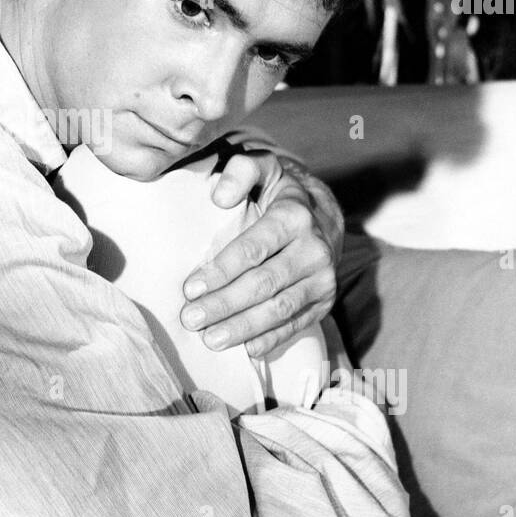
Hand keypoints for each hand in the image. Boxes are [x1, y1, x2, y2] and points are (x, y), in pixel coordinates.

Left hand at [180, 148, 341, 358]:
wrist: (325, 215)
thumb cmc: (279, 193)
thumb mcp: (263, 168)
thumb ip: (241, 171)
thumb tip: (220, 196)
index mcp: (294, 217)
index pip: (254, 249)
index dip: (221, 270)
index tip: (190, 288)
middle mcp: (314, 250)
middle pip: (265, 283)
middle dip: (225, 304)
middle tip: (191, 319)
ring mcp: (323, 279)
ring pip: (281, 309)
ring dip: (244, 327)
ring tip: (210, 340)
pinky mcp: (324, 301)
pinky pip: (297, 324)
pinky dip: (271, 339)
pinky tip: (246, 349)